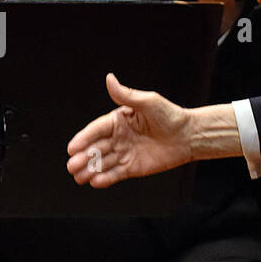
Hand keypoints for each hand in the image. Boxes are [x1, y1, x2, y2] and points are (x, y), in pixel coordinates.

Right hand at [67, 73, 190, 187]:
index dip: (83, 138)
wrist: (189, 136)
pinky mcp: (132, 168)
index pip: (96, 129)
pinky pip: (116, 174)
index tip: (72, 147)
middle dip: (83, 157)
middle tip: (71, 165)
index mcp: (118, 120)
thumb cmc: (170, 116)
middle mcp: (118, 137)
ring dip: (90, 169)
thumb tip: (110, 78)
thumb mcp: (148, 102)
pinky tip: (95, 182)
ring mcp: (124, 153)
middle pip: (96, 148)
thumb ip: (126, 94)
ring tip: (79, 176)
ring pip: (103, 162)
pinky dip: (105, 179)